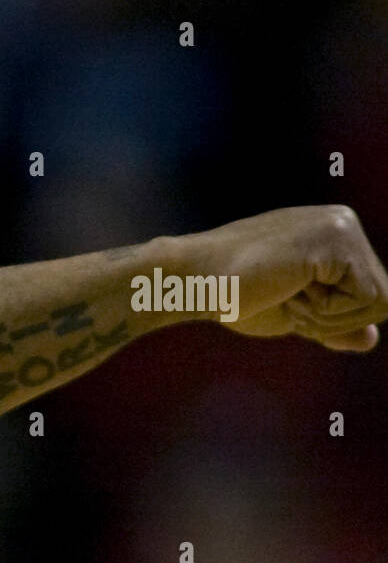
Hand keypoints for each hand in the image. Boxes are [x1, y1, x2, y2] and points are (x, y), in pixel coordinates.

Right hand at [189, 205, 386, 351]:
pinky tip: (289, 290)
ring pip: (381, 300)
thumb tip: (371, 339)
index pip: (368, 293)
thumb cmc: (231, 297)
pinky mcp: (336, 240)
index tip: (286, 302)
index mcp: (332, 234)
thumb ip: (332, 322)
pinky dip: (327, 311)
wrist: (194, 283)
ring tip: (286, 294)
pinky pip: (366, 299)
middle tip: (286, 300)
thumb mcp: (292, 315)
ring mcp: (342, 228)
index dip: (332, 318)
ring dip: (329, 317)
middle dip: (334, 319)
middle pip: (383, 297)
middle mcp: (342, 222)